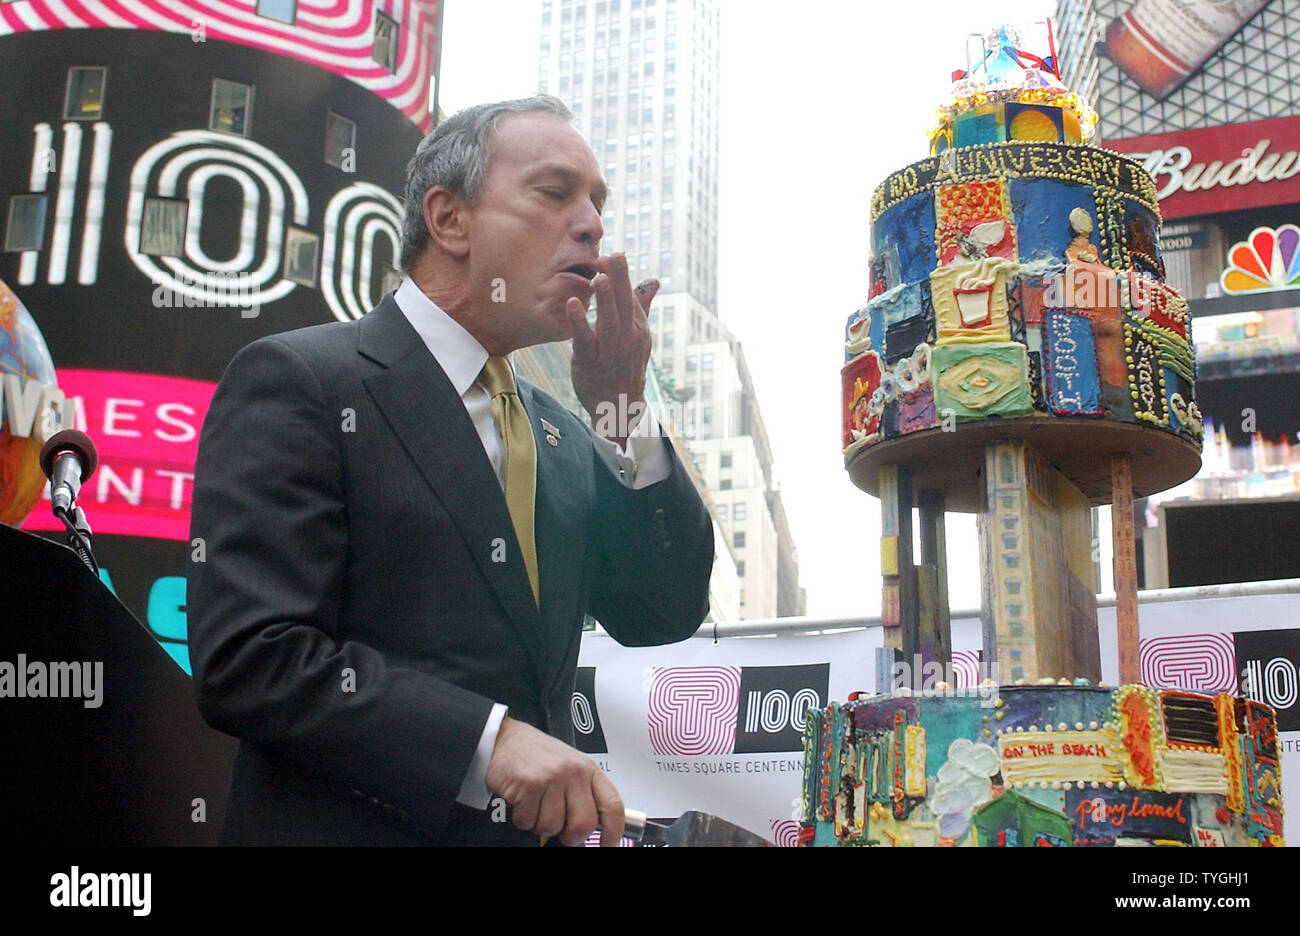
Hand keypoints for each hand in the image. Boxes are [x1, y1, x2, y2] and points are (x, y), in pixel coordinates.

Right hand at [484, 716, 625, 846]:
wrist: (505, 739)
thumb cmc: (538, 755)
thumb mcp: (571, 767)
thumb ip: (584, 794)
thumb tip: (595, 828)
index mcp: (589, 770)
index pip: (613, 806)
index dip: (614, 832)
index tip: (608, 846)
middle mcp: (574, 772)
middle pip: (584, 824)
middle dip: (571, 837)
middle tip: (562, 832)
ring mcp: (552, 778)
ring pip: (553, 826)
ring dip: (541, 825)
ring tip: (536, 805)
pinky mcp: (529, 785)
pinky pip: (528, 822)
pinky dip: (522, 819)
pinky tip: (523, 801)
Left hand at [567, 253, 658, 449]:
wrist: (619, 406)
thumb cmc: (625, 366)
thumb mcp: (638, 336)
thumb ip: (642, 306)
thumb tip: (654, 282)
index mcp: (637, 328)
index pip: (630, 297)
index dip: (622, 276)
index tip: (614, 254)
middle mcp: (627, 338)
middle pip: (623, 305)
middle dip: (619, 280)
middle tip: (613, 256)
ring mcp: (610, 352)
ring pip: (609, 322)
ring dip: (605, 299)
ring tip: (599, 277)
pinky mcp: (590, 363)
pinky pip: (585, 340)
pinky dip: (579, 322)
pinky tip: (572, 304)